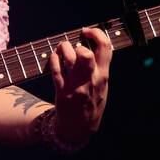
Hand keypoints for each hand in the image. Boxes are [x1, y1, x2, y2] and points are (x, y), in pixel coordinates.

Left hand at [48, 27, 111, 143]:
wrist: (79, 128)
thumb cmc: (91, 102)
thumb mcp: (103, 86)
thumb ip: (100, 67)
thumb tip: (92, 43)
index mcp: (103, 76)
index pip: (106, 48)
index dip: (97, 33)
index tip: (87, 31)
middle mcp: (91, 80)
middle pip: (86, 54)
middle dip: (77, 45)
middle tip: (74, 46)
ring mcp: (76, 86)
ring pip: (68, 59)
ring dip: (62, 48)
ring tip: (61, 49)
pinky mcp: (62, 91)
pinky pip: (55, 69)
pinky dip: (53, 59)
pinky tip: (54, 58)